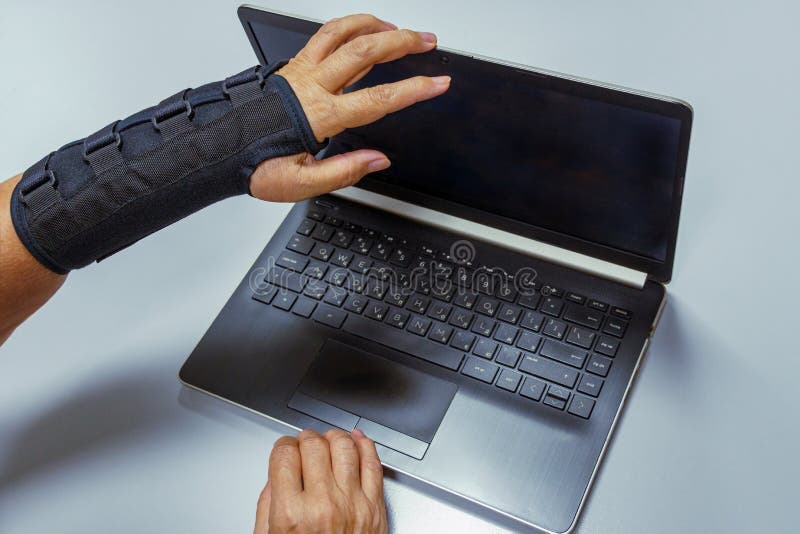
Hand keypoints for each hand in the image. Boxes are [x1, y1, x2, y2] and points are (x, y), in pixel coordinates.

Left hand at [249, 14, 449, 201]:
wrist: (218, 150)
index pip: (376, 98)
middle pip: (364, 52)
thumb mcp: (302, 184)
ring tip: (400, 29)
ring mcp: (300, 71)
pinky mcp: (292, 66)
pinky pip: (323, 36)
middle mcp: (311, 86)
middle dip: (402, 43)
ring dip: (375, 26)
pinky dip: (348, 26)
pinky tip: (362, 29)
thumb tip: (379, 160)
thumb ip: (344, 171)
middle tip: (427, 41)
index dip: (412, 89)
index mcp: (319, 117)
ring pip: (342, 34)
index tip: (438, 82)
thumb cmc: (256, 166)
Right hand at [254, 429, 387, 533]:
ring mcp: (353, 504)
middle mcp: (323, 505)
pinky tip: (357, 441)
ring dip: (333, 437)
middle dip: (305, 439)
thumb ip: (268, 503)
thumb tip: (276, 475)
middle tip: (303, 445)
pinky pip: (373, 463)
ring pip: (344, 446)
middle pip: (313, 445)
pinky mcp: (375, 507)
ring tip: (327, 441)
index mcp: (292, 514)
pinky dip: (365, 445)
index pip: (284, 455)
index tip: (284, 449)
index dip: (282, 446)